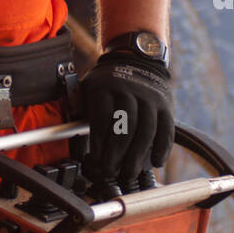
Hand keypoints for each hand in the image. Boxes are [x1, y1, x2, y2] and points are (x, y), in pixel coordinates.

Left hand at [80, 51, 173, 190]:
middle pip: (125, 126)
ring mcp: (149, 98)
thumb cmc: (108, 82)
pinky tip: (156, 162)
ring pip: (145, 130)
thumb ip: (80, 107)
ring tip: (129, 173)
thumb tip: (67, 135)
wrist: (137, 59)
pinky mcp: (165, 105)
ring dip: (137, 156)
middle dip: (117, 154)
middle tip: (110, 172)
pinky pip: (166, 129)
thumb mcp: (89, 86)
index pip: (103, 117)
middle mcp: (129, 90)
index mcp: (105, 87)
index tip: (96, 161)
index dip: (99, 142)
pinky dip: (162, 147)